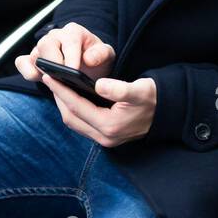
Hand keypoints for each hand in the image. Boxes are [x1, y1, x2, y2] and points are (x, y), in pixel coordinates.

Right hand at [16, 21, 114, 80]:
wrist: (90, 65)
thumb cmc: (97, 59)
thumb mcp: (107, 55)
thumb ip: (101, 54)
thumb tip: (88, 59)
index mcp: (74, 32)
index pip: (69, 41)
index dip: (71, 57)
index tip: (74, 73)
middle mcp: (56, 36)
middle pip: (47, 45)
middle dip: (54, 63)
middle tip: (63, 79)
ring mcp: (43, 48)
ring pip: (34, 54)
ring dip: (41, 69)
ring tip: (52, 80)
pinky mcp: (33, 59)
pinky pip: (22, 62)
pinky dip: (26, 70)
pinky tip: (36, 78)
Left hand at [40, 73, 156, 147]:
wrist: (167, 113)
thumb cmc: (152, 98)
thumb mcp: (140, 90)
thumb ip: (119, 89)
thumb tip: (99, 85)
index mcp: (110, 125)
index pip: (77, 107)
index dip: (62, 91)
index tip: (50, 77)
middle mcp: (105, 137)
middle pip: (71, 117)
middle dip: (59, 98)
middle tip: (50, 80)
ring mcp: (105, 139)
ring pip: (75, 123)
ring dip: (64, 105)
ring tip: (57, 87)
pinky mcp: (106, 137)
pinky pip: (82, 124)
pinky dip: (73, 110)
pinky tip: (71, 97)